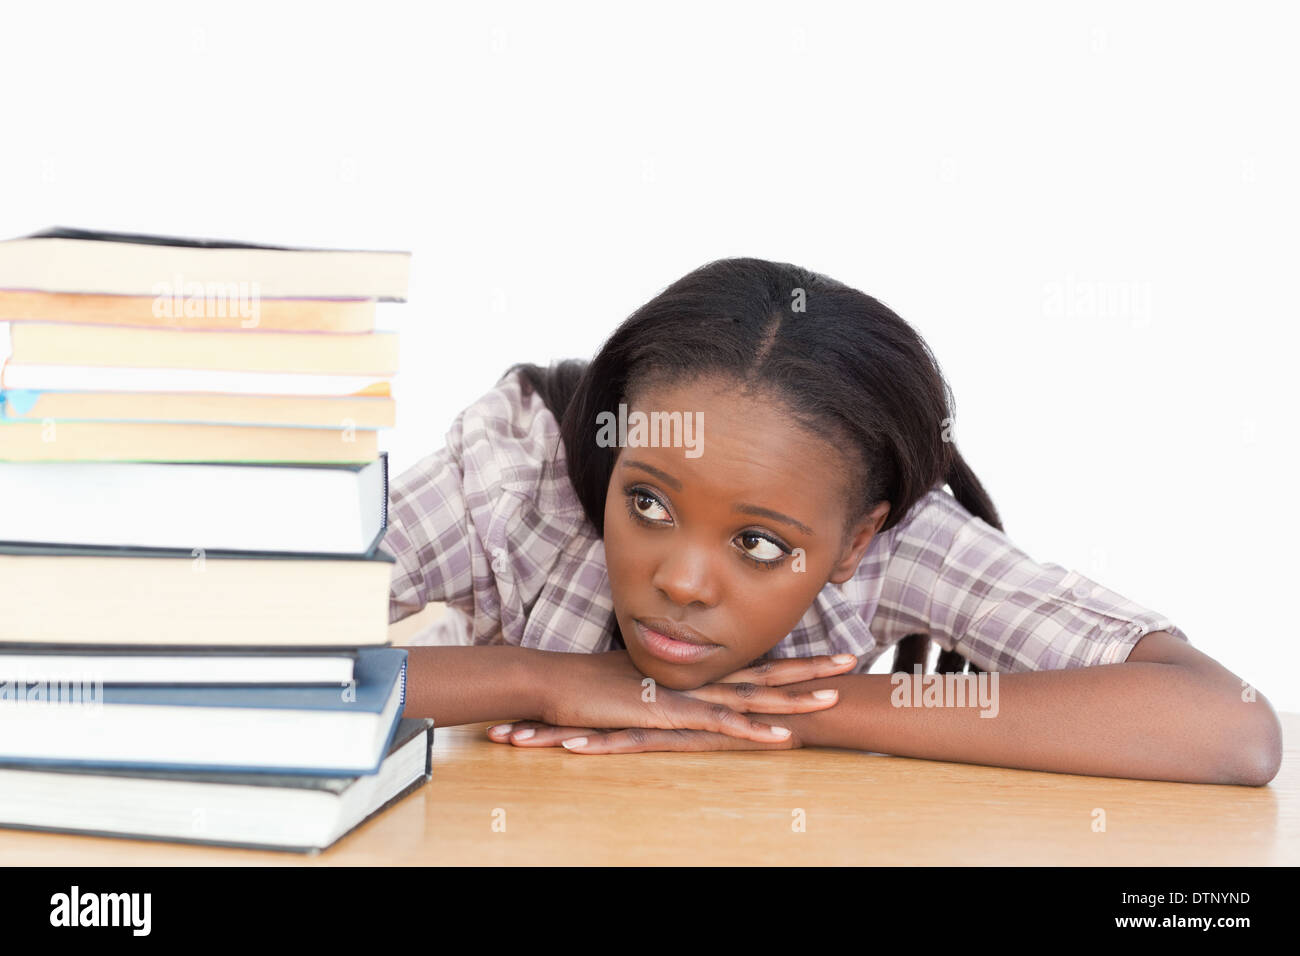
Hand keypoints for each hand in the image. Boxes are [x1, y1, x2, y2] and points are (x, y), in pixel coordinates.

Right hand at [489, 651, 858, 751]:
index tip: (826, 654)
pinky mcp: (672, 717)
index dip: (791, 660)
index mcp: (694, 672)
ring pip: (753, 697)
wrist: (556, 684)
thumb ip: (667, 691)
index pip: (752, 663)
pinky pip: (722, 726)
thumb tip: (683, 695)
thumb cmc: (591, 689)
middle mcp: (697, 679)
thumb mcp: (639, 690)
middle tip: (854, 658)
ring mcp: (688, 696)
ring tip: (835, 696)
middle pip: (765, 672)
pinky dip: (754, 732)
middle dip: (810, 667)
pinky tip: (782, 738)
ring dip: (795, 697)